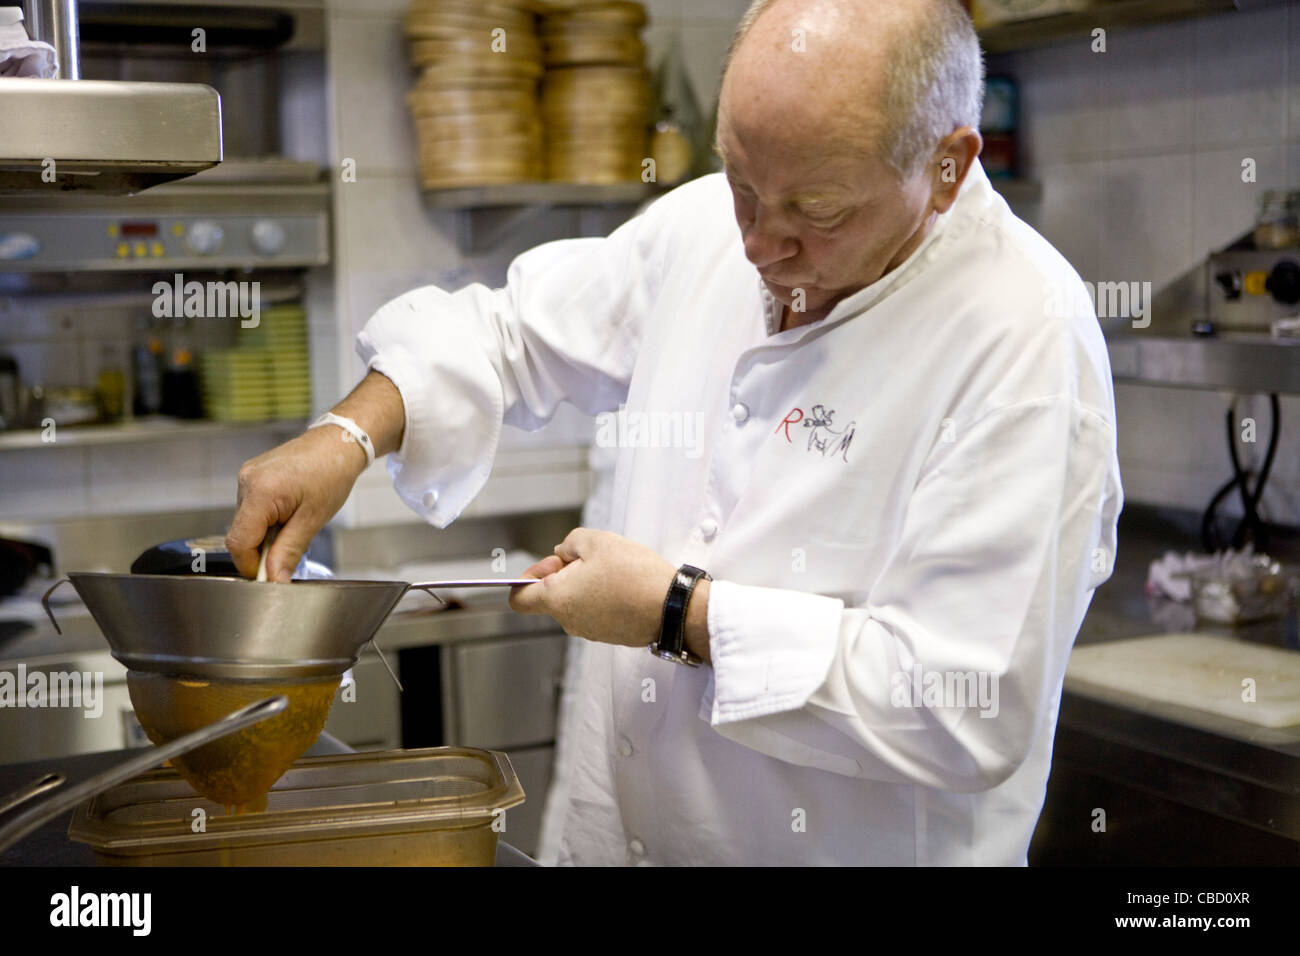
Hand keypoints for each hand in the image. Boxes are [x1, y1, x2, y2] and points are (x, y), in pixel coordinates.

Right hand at [226, 425, 367, 580]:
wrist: (338, 443)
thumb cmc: (331, 474)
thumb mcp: (313, 519)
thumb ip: (289, 551)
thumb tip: (274, 579)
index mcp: (260, 492)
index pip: (238, 542)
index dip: (251, 565)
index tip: (271, 575)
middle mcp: (247, 481)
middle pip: (240, 533)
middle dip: (261, 550)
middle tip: (290, 548)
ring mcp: (247, 476)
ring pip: (245, 522)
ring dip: (265, 534)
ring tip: (294, 523)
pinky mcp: (252, 475)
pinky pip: (251, 508)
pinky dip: (266, 519)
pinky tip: (289, 512)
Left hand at [510, 529, 678, 647]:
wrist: (673, 607)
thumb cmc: (636, 577)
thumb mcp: (597, 541)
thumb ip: (570, 543)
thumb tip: (564, 553)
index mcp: (557, 599)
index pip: (519, 598)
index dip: (529, 576)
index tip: (552, 563)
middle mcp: (569, 621)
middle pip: (551, 596)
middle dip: (565, 573)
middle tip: (591, 558)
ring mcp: (590, 631)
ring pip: (576, 603)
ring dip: (587, 584)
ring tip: (613, 570)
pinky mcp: (610, 635)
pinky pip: (596, 612)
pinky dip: (604, 597)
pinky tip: (624, 585)